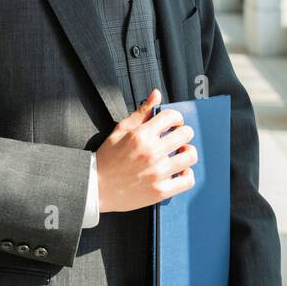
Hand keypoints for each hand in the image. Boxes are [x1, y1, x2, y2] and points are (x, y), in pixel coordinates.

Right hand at [96, 88, 198, 213]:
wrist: (96, 187)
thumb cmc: (107, 159)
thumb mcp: (120, 130)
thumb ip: (141, 112)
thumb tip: (156, 94)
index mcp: (141, 135)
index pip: (172, 116)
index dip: (176, 117)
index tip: (174, 123)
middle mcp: (151, 153)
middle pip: (186, 134)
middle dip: (183, 133)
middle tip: (177, 138)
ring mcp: (157, 173)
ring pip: (190, 155)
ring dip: (186, 152)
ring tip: (179, 154)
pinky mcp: (160, 191)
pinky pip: (187, 180)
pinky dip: (187, 175)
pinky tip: (179, 171)